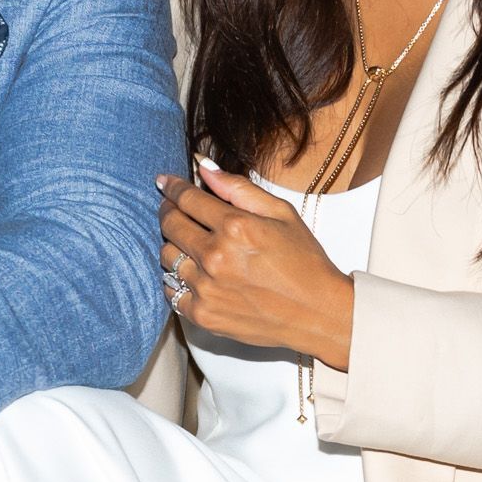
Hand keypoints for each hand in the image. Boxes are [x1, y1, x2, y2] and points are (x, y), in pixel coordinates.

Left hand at [159, 167, 355, 367]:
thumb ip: (239, 188)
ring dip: (174, 245)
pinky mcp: (203, 315)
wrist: (316, 313)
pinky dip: (176, 278)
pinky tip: (193, 273)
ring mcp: (206, 289)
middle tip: (174, 209)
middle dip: (168, 211)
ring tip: (191, 244)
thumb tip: (203, 167)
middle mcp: (216, 257)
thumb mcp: (281, 213)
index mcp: (235, 227)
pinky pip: (170, 290)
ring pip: (166, 257)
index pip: (187, 199)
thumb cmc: (303, 261)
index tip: (165, 183)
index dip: (172, 187)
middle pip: (170, 225)